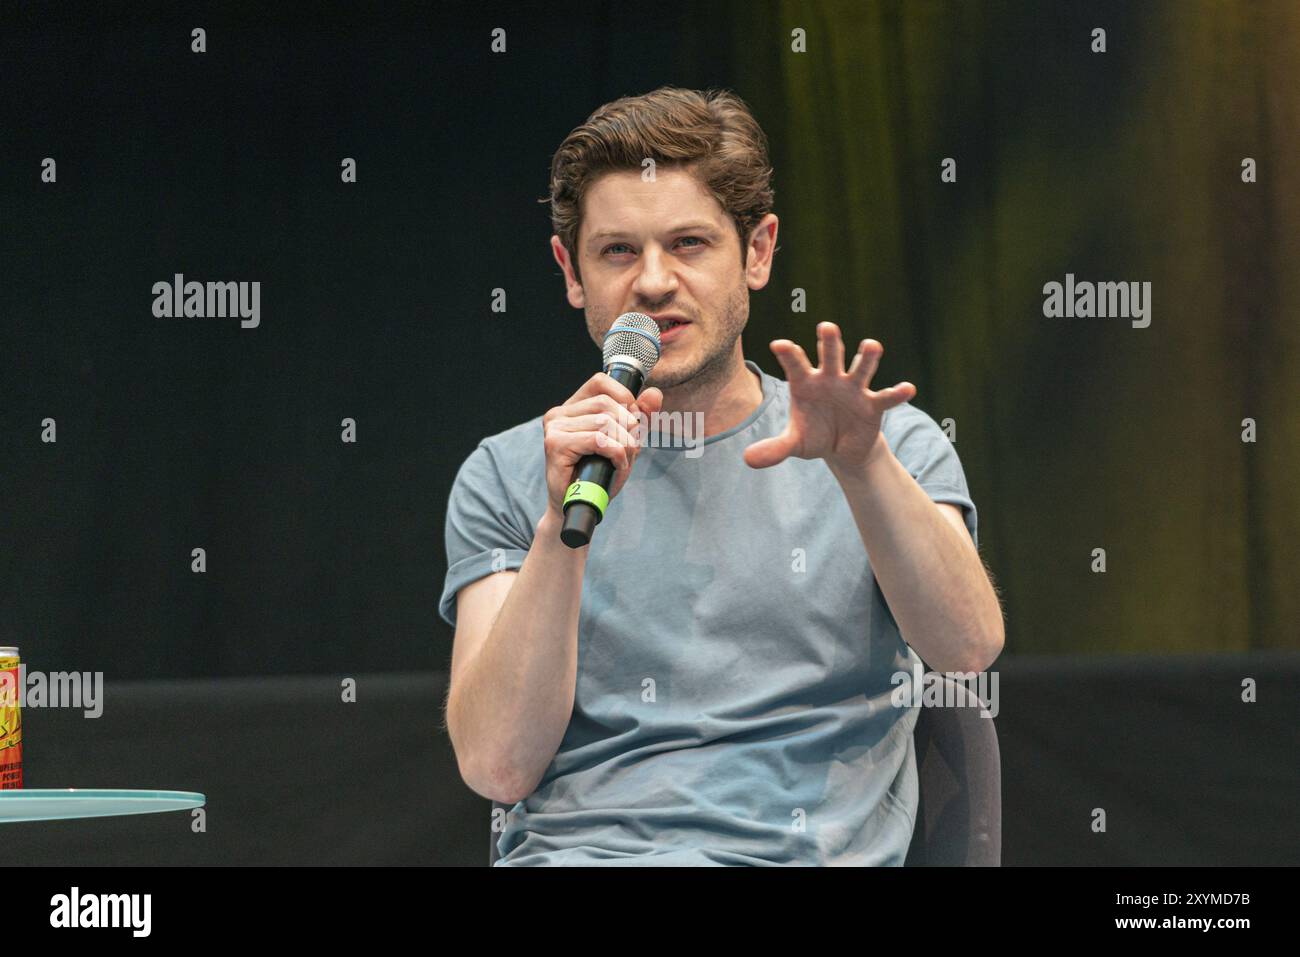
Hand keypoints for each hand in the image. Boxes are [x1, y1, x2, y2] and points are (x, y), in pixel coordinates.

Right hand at [541, 372, 663, 519]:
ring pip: (605, 422)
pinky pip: (599, 440)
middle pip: (606, 403)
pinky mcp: (555, 445)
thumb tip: (655, 394)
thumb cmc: (599, 474)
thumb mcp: (625, 441)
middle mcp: (558, 413)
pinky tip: (617, 466)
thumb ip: (640, 416)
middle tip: (631, 449)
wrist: (579, 507)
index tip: (633, 421)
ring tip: (622, 462)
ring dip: (625, 445)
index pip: (601, 382)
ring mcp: (554, 428)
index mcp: (572, 407)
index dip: (624, 398)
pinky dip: (617, 454)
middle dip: (629, 427)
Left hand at [743, 322, 915, 473]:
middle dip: (829, 341)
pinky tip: (907, 389)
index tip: (778, 345)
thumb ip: (774, 448)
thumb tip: (747, 459)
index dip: (788, 354)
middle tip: (826, 327)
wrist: (841, 448)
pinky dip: (896, 393)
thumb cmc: (813, 435)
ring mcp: (853, 389)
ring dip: (866, 357)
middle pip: (830, 355)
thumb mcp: (794, 443)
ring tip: (872, 345)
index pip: (795, 364)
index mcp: (805, 382)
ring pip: (860, 368)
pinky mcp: (872, 404)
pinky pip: (885, 397)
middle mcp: (830, 379)